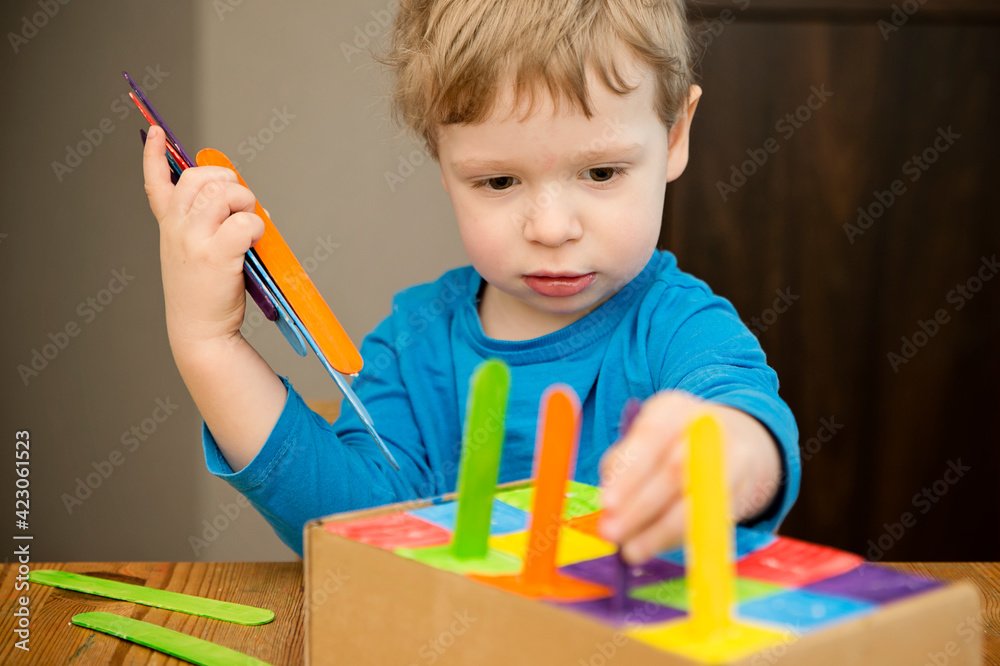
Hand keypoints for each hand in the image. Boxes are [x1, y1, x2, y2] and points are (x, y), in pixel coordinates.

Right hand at [142, 125, 263, 348]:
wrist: (200, 330)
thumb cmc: (206, 292)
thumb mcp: (194, 253)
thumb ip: (209, 224)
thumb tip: (244, 200)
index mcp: (168, 225)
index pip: (156, 183)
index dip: (154, 155)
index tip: (156, 132)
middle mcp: (176, 227)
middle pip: (204, 178)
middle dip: (232, 184)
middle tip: (243, 208)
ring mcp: (193, 239)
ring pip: (226, 193)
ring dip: (247, 204)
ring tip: (250, 227)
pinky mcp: (215, 253)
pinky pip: (246, 221)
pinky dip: (258, 227)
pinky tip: (254, 244)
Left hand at [598, 391, 782, 563]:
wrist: (736, 442)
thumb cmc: (671, 443)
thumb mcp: (644, 439)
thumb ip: (623, 464)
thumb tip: (608, 504)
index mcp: (672, 408)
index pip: (650, 437)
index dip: (630, 471)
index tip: (607, 502)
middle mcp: (705, 428)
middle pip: (674, 470)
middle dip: (639, 507)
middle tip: (611, 532)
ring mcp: (730, 459)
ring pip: (694, 500)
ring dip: (658, 531)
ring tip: (630, 550)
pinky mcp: (743, 491)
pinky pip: (708, 519)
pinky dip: (679, 538)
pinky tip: (655, 547)